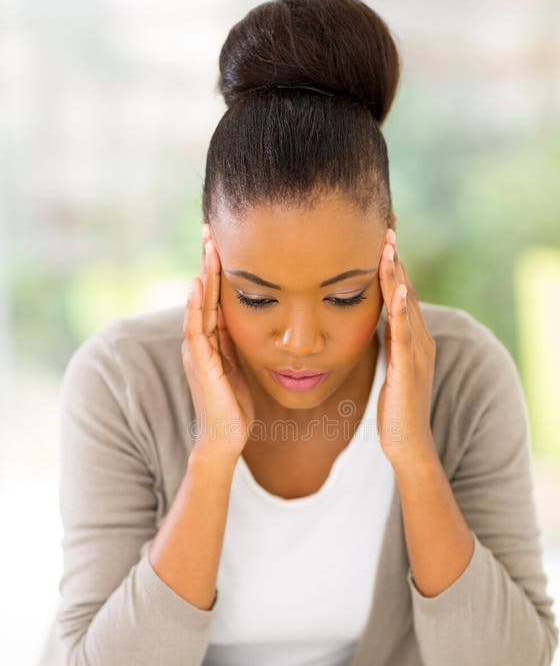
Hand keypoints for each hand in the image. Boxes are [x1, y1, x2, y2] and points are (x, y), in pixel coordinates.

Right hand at [182, 224, 254, 459]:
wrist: (224, 439)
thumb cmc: (234, 406)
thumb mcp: (240, 365)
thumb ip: (240, 342)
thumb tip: (257, 319)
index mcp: (211, 338)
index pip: (214, 294)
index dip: (218, 267)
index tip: (224, 237)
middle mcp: (199, 339)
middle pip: (204, 291)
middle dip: (208, 259)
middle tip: (211, 227)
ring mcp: (197, 351)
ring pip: (199, 303)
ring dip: (203, 273)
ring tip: (208, 245)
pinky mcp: (200, 364)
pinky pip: (196, 329)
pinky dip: (196, 305)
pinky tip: (199, 284)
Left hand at [376, 228, 436, 472]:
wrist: (409, 446)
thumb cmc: (396, 409)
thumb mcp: (389, 366)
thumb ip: (387, 341)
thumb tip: (377, 319)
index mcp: (413, 337)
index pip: (401, 290)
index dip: (392, 261)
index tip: (382, 230)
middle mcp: (420, 339)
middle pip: (407, 288)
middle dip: (395, 255)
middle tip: (386, 220)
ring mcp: (417, 353)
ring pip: (407, 305)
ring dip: (397, 274)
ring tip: (388, 243)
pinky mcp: (410, 370)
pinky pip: (405, 335)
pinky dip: (402, 310)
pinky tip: (398, 289)